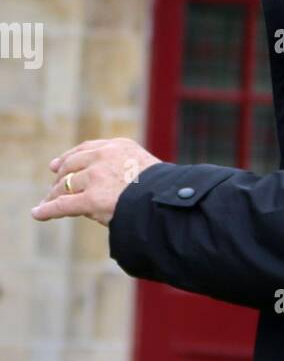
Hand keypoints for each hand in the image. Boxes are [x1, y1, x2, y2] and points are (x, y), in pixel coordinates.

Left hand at [31, 138, 163, 226]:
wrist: (169, 201)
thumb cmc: (165, 191)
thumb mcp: (147, 169)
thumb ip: (127, 170)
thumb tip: (115, 188)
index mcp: (119, 146)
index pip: (87, 149)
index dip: (70, 157)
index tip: (57, 165)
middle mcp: (104, 156)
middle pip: (72, 166)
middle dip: (60, 178)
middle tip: (53, 188)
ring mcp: (96, 177)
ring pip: (66, 185)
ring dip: (54, 195)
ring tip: (46, 203)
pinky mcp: (91, 198)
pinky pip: (63, 204)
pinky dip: (48, 210)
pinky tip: (37, 214)